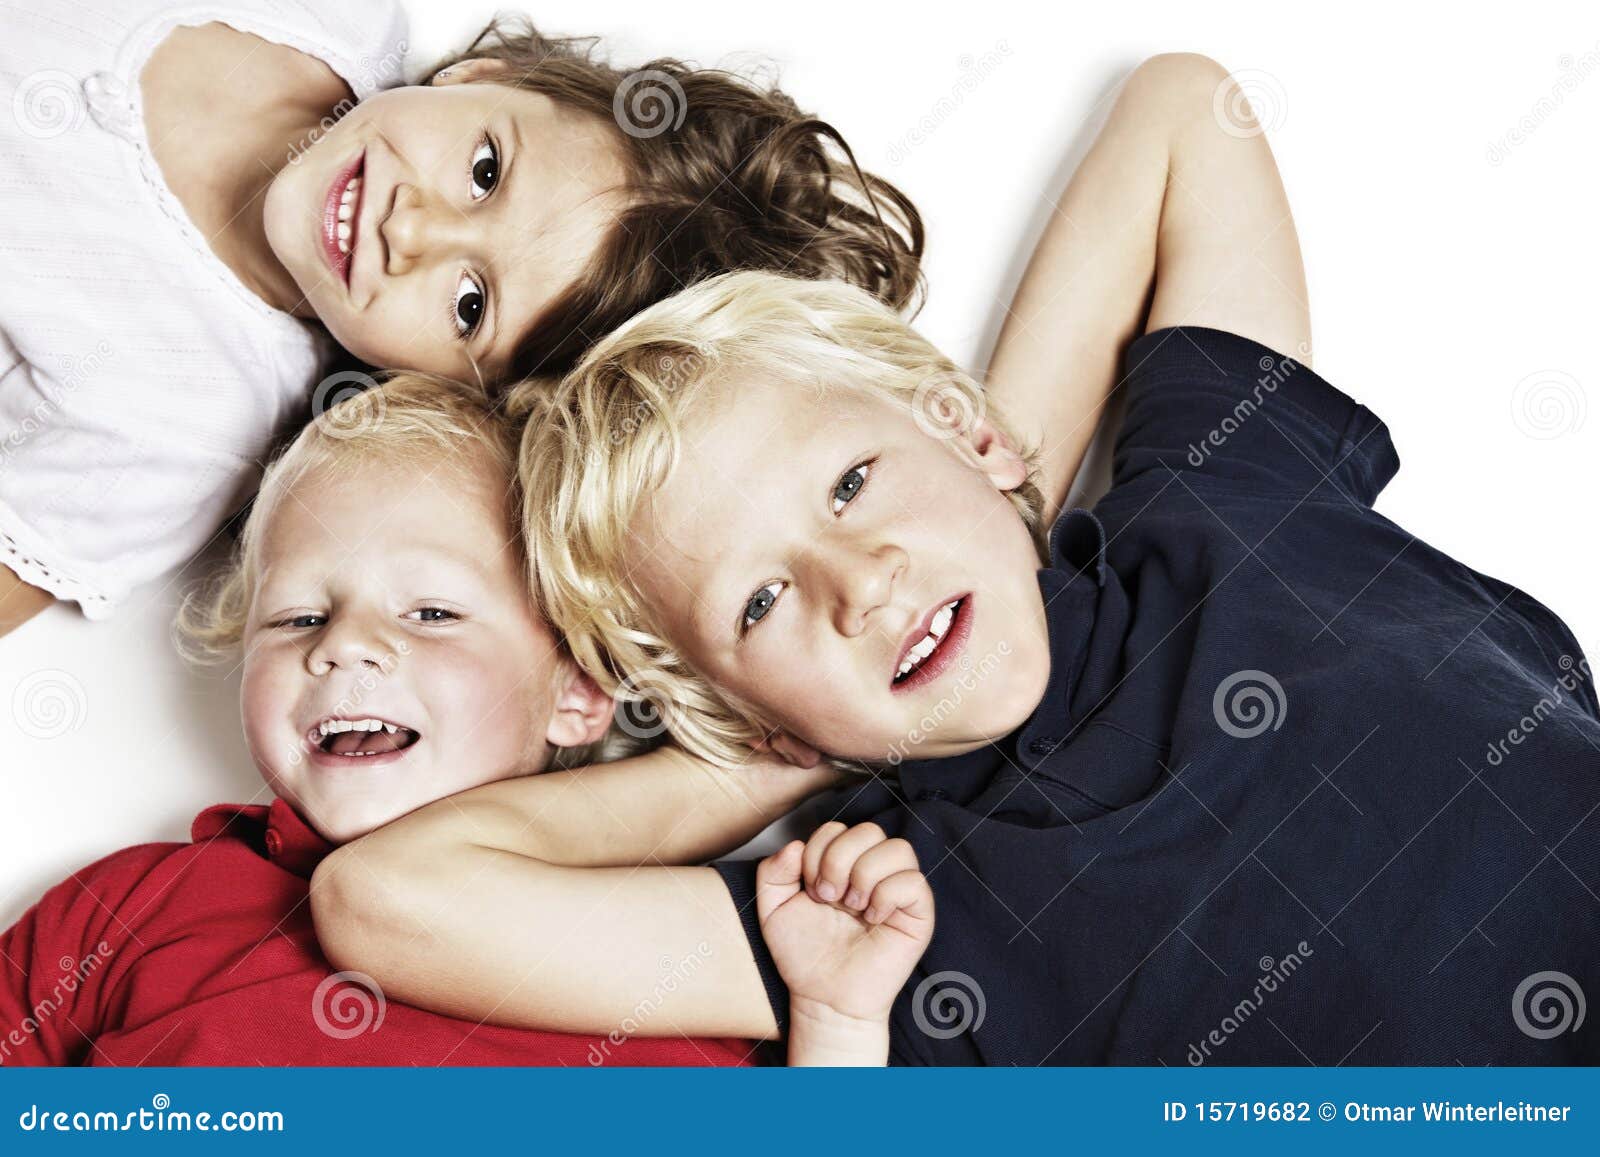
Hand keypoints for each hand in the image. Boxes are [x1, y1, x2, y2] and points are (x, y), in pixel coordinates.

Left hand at [754, 821, 933, 1024]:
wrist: (823, 998)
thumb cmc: (804, 955)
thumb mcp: (773, 910)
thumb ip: (773, 873)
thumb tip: (795, 845)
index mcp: (842, 865)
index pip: (837, 828)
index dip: (817, 853)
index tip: (811, 891)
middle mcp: (872, 872)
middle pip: (869, 830)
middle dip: (840, 860)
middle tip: (829, 897)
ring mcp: (897, 891)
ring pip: (898, 848)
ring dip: (865, 875)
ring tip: (853, 907)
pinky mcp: (918, 915)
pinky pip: (914, 882)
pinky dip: (888, 895)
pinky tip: (872, 917)